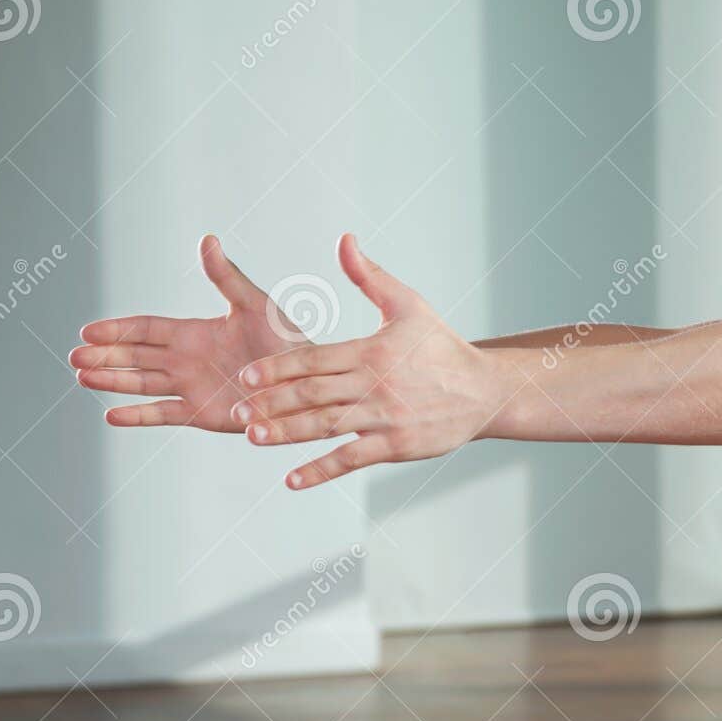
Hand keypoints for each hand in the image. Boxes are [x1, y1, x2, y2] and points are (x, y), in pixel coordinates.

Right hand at [70, 235, 312, 431]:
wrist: (307, 382)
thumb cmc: (287, 341)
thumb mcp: (255, 305)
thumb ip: (227, 277)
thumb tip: (207, 239)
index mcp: (194, 332)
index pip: (145, 329)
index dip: (116, 330)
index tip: (87, 331)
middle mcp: (186, 360)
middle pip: (135, 356)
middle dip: (105, 357)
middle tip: (74, 357)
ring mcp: (191, 387)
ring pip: (142, 384)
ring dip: (113, 382)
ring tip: (82, 378)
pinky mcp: (201, 413)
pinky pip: (163, 414)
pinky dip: (138, 416)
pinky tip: (109, 416)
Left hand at [232, 234, 503, 490]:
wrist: (485, 389)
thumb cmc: (442, 346)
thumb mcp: (409, 305)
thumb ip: (370, 276)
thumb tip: (344, 240)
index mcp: (370, 351)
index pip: (314, 359)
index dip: (278, 367)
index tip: (246, 376)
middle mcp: (374, 385)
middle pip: (313, 394)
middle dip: (272, 402)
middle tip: (237, 411)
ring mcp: (385, 418)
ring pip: (326, 427)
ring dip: (287, 433)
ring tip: (254, 438)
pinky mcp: (396, 446)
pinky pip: (351, 459)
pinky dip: (320, 471)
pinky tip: (292, 480)